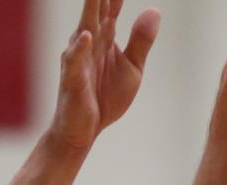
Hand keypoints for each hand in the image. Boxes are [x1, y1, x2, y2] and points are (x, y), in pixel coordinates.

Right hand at [49, 0, 161, 150]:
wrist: (84, 131)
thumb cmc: (105, 98)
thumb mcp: (132, 68)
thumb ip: (141, 40)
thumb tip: (154, 10)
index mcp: (104, 35)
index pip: (112, 3)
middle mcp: (88, 41)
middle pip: (96, 6)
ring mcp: (78, 58)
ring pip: (84, 27)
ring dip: (90, 8)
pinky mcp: (73, 80)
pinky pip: (75, 62)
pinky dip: (79, 49)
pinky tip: (86, 36)